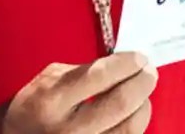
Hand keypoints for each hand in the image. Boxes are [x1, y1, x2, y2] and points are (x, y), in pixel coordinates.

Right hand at [2, 52, 157, 133]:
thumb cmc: (35, 108)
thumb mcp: (48, 80)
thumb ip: (82, 71)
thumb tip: (120, 64)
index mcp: (52, 100)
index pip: (99, 76)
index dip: (125, 64)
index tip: (138, 58)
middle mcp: (69, 129)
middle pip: (121, 103)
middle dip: (142, 82)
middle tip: (148, 71)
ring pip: (130, 128)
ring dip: (143, 106)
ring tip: (142, 94)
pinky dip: (134, 125)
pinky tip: (132, 114)